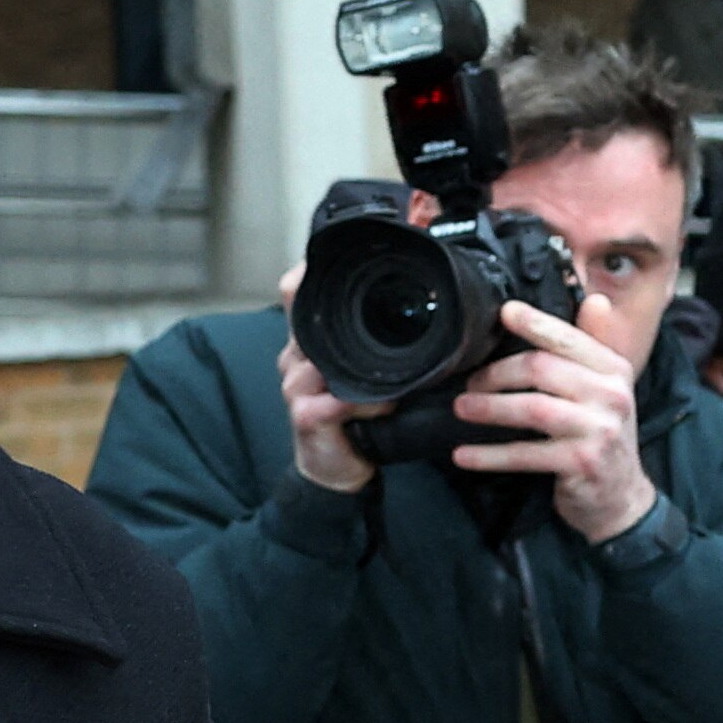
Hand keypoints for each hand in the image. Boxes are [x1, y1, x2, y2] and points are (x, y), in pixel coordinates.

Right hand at [274, 276, 374, 496]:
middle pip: (303, 313)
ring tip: (392, 384)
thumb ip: (376, 340)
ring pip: (325, 358)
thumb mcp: (364, 370)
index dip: (309, 268)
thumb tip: (426, 306)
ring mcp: (296, 385)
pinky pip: (337, 400)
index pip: (296, 290)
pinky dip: (368, 402)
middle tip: (383, 324)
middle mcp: (296, 357)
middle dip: (344, 316)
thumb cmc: (352, 415)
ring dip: (366, 370)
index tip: (344, 255)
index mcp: (311, 340)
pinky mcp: (305, 414)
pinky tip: (384, 406)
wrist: (335, 467)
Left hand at [452, 300, 656, 543]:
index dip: (534, 323)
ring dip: (488, 408)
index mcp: (615, 369)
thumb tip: (593, 299)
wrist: (621, 497)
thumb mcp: (607, 389)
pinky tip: (463, 454)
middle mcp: (611, 394)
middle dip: (496, 373)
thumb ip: (594, 347)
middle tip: (469, 383)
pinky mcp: (581, 462)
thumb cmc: (601, 436)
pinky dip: (488, 454)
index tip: (503, 313)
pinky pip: (524, 454)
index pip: (569, 338)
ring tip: (461, 409)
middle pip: (541, 368)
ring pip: (531, 408)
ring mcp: (598, 430)